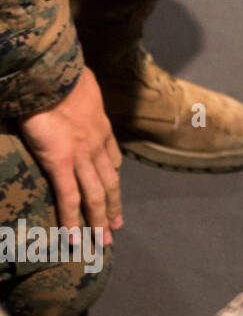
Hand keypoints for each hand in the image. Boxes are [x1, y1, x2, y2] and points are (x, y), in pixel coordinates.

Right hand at [19, 69, 122, 245]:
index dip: (113, 178)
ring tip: (102, 241)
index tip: (115, 192)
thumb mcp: (78, 83)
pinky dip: (73, 220)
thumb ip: (77, 94)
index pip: (112, 158)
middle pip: (110, 182)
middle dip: (113, 207)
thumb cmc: (61, 74)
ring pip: (95, 195)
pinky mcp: (60, 162)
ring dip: (99, 220)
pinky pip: (69, 197)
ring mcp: (81, 155)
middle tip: (116, 228)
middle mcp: (97, 144)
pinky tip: (76, 239)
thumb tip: (69, 88)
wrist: (53, 74)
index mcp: (100, 126)